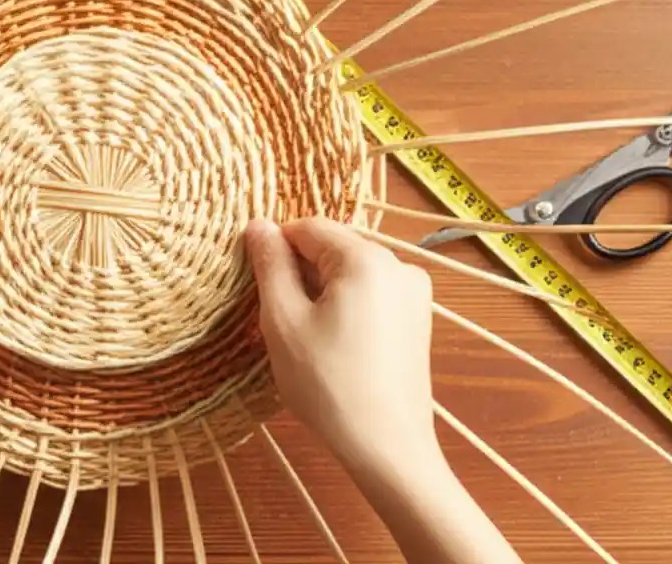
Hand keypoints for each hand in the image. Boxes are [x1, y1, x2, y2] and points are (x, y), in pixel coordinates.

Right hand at [246, 218, 522, 563]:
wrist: (387, 447)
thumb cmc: (327, 384)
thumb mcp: (284, 321)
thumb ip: (270, 266)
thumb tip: (257, 225)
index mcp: (366, 258)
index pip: (308, 227)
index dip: (274, 248)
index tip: (254, 283)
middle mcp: (399, 265)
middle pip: (332, 247)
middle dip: (299, 272)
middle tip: (278, 317)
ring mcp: (414, 293)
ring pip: (350, 272)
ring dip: (320, 291)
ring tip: (304, 337)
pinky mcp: (417, 319)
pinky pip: (370, 294)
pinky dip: (345, 307)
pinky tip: (332, 345)